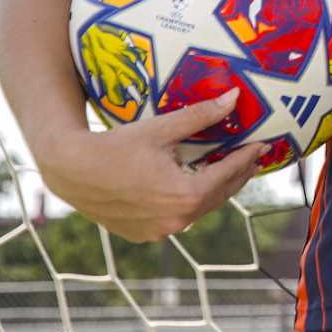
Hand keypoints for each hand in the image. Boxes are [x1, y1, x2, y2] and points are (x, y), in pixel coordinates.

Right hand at [35, 92, 268, 243]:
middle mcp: (177, 220)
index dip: (247, 157)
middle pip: (219, 195)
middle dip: (237, 174)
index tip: (262, 145)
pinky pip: (178, 218)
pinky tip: (195, 187)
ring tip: (229, 170)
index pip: (228, 173)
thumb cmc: (116, 145)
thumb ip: (201, 116)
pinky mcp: (144, 235)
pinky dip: (190, 202)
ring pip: (200, 209)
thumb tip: (234, 97)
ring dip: (216, 190)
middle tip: (251, 157)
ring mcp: (160, 232)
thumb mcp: (162, 128)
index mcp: (186, 195)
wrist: (70, 170)